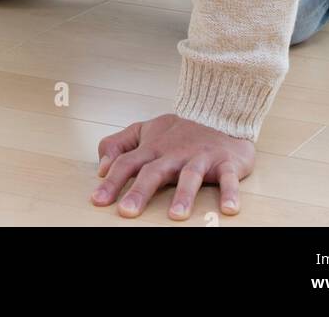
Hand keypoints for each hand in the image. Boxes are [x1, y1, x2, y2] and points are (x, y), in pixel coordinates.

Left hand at [91, 112, 254, 219]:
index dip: (112, 181)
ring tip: (176, 215)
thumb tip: (101, 166)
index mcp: (154, 147)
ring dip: (184, 195)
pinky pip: (228, 178)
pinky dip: (230, 192)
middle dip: (140, 191)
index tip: (97, 201)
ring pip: (190, 175)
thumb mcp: (146, 132)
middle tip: (127, 212)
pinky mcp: (225, 162)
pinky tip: (229, 210)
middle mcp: (175, 152)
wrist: (219, 113)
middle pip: (154, 171)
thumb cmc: (179, 131)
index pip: (128, 162)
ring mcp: (200, 157)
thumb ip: (120, 144)